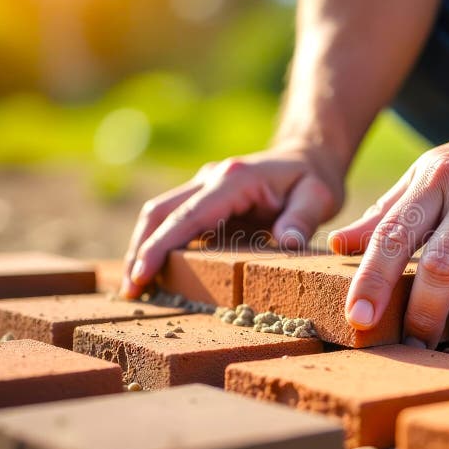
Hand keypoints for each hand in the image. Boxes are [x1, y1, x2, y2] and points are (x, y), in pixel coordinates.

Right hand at [120, 145, 343, 298]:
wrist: (308, 157)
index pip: (188, 216)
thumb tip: (286, 244)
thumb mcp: (319, 198)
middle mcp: (211, 177)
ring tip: (135, 288)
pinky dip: (159, 242)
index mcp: (234, 179)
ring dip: (143, 247)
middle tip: (130, 292)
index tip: (141, 276)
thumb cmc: (312, 180)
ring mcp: (204, 184)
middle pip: (160, 212)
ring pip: (160, 214)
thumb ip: (302, 220)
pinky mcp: (204, 196)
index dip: (161, 247)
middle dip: (140, 251)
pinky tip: (155, 271)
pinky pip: (174, 218)